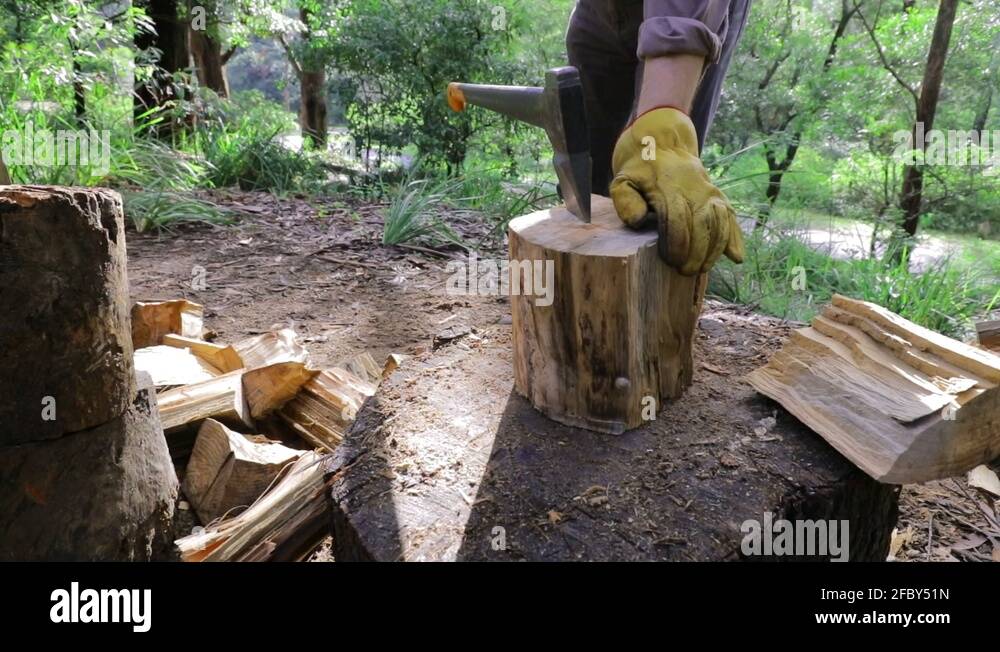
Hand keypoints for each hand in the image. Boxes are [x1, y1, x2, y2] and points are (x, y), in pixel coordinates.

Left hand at [610, 107, 743, 275]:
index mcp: (669, 187)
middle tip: (686, 272)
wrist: (662, 143)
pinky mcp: (718, 195)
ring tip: (703, 269)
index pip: (677, 221)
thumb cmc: (639, 169)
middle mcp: (694, 189)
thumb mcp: (621, 180)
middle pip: (702, 226)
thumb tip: (639, 221)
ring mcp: (709, 192)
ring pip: (720, 223)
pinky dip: (735, 237)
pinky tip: (736, 257)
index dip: (676, 245)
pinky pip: (730, 216)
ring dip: (715, 250)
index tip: (671, 261)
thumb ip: (625, 201)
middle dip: (696, 253)